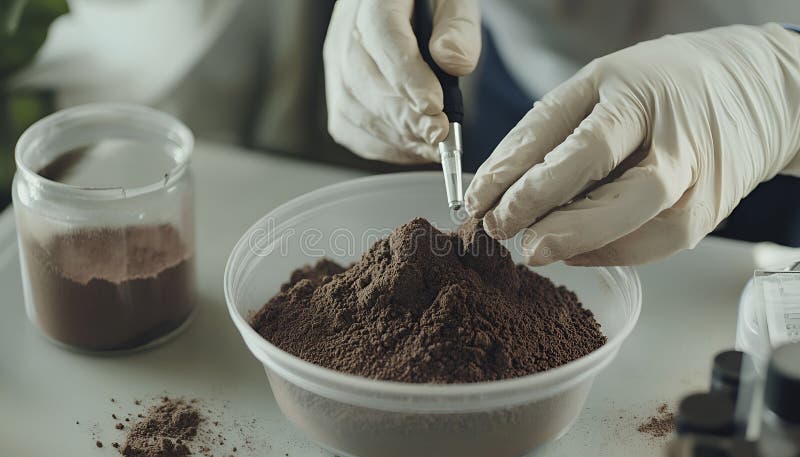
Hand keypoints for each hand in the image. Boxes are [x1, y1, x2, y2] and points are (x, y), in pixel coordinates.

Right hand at [323, 0, 479, 163]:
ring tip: (433, 145)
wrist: (407, 9)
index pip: (382, 37)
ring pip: (353, 109)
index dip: (406, 77)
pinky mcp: (337, 92)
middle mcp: (345, 32)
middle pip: (363, 79)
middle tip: (440, 135)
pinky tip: (413, 148)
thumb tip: (453, 62)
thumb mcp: (455, 3)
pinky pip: (348, 127)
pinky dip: (381, 146)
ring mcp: (336, 65)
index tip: (434, 107)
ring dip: (395, 135)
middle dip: (404, 116)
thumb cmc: (432, 5)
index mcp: (374, 1)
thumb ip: (458, 28)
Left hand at [465, 24, 799, 264]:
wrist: (751, 96)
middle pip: (605, 170)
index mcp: (630, 90)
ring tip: (532, 248)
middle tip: (501, 229)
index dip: (512, 171)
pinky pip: (653, 244)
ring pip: (634, 216)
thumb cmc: (658, 91)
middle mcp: (666, 130)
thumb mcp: (600, 88)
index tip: (476, 200)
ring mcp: (694, 174)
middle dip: (542, 205)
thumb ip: (552, 134)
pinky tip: (573, 252)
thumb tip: (499, 190)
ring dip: (575, 238)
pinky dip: (606, 252)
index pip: (562, 133)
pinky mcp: (707, 213)